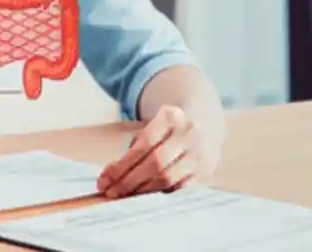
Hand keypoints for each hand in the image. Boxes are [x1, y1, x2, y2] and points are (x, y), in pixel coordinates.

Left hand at [96, 105, 218, 198]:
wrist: (205, 121)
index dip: (122, 165)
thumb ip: (132, 148)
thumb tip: (108, 178)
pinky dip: (161, 193)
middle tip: (110, 193)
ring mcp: (202, 152)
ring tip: (125, 196)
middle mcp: (190, 132)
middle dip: (129, 181)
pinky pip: (180, 188)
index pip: (144, 144)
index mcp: (172, 115)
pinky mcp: (207, 171)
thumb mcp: (152, 126)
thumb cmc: (168, 129)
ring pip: (168, 178)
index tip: (104, 181)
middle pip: (156, 163)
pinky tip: (147, 196)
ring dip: (143, 191)